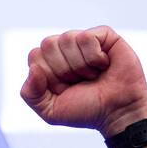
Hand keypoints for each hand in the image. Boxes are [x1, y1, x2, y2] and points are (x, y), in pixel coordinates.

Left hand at [20, 26, 146, 137]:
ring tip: (92, 75)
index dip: (48, 75)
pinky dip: (93, 57)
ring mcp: (84, 41)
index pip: (35, 55)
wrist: (116, 112)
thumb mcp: (49, 111)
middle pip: (48, 44)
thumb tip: (33, 68)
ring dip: (80, 65)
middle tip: (78, 81)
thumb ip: (30, 93)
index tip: (63, 88)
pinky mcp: (104, 35)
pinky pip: (86, 37)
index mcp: (49, 63)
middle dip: (63, 69)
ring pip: (67, 39)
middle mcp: (65, 49)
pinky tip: (103, 65)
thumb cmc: (85, 110)